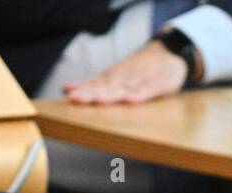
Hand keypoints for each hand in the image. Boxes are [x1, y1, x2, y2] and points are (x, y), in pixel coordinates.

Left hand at [63, 39, 189, 104]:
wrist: (166, 53)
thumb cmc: (137, 70)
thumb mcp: (113, 75)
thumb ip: (92, 84)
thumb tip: (65, 88)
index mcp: (111, 79)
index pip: (93, 85)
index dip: (81, 90)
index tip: (68, 96)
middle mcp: (121, 79)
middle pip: (103, 88)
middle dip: (90, 93)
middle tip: (75, 98)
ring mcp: (138, 82)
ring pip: (122, 90)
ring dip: (111, 94)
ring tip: (99, 99)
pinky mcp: (155, 85)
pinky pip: (146, 91)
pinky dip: (138, 95)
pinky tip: (131, 100)